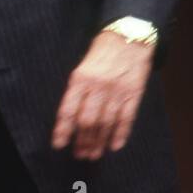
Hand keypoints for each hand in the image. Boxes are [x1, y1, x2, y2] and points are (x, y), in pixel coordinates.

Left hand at [51, 29, 153, 159]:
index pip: (68, 110)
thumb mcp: (81, 67)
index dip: (63, 130)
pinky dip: (120, 134)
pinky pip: (126, 119)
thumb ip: (77, 90)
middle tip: (79, 154)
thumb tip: (69, 118)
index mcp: (80, 79)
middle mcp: (98, 87)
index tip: (58, 145)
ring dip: (99, 142)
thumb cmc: (100, 53)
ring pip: (106, 123)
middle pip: (88, 121)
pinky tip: (114, 146)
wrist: (128, 37)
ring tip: (93, 154)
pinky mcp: (134, 94)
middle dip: (82, 141)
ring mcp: (117, 92)